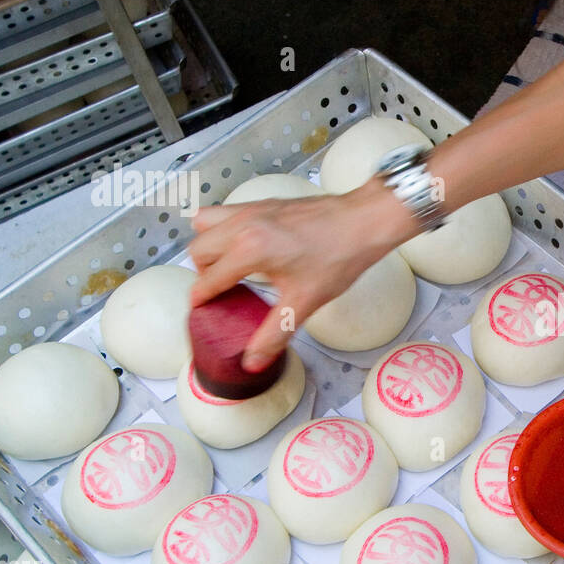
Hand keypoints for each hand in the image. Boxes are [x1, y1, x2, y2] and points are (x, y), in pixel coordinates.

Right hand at [187, 187, 415, 369]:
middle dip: (202, 273)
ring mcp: (253, 209)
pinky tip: (246, 248)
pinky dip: (224, 230)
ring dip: (209, 246)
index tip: (202, 310)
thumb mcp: (305, 302)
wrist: (364, 222)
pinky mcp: (264, 203)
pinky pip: (226, 213)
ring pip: (205, 224)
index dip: (201, 299)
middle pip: (198, 250)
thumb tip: (254, 360)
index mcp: (249, 249)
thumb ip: (274, 334)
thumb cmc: (340, 256)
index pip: (208, 279)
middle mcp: (243, 224)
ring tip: (228, 267)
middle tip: (220, 292)